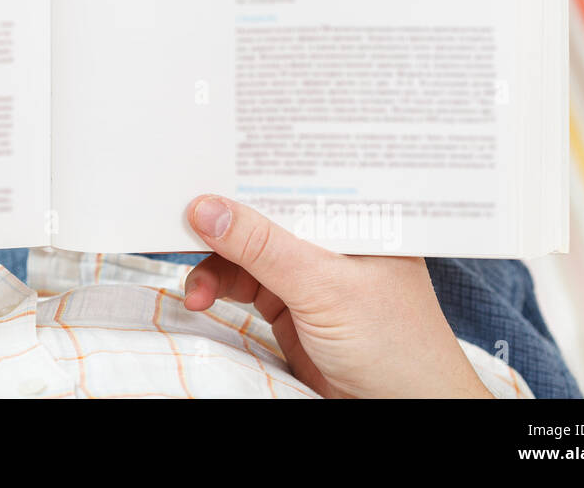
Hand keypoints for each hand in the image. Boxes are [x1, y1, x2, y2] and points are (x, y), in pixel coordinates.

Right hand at [184, 195, 490, 398]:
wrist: (402, 412)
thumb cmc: (396, 347)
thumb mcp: (324, 288)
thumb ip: (264, 248)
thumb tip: (208, 209)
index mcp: (356, 216)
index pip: (297, 180)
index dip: (250, 173)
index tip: (202, 171)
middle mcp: (332, 238)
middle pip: (265, 215)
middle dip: (223, 220)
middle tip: (181, 223)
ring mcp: (310, 273)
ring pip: (247, 252)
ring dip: (214, 265)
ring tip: (197, 289)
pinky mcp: (291, 305)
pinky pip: (244, 284)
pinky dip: (218, 288)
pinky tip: (202, 297)